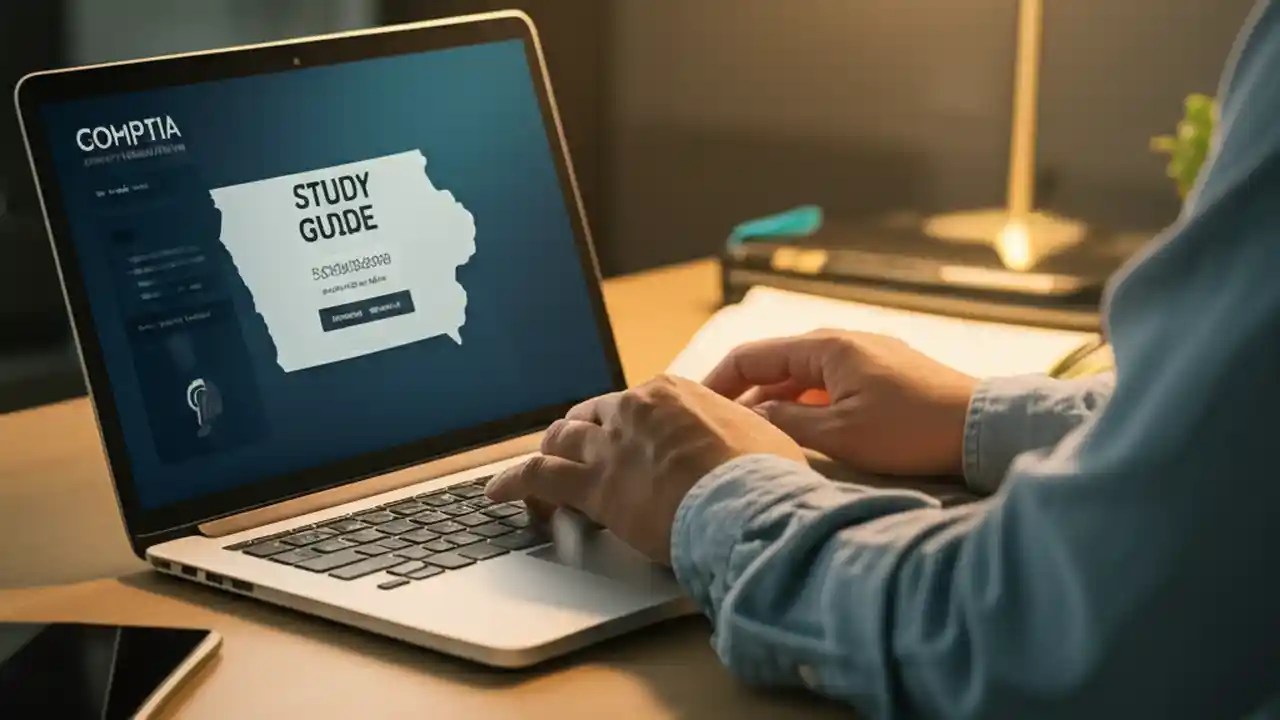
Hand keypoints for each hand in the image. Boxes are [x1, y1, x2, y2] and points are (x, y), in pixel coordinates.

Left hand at [486, 375, 805, 563]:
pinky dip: (513, 482)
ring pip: (561, 439)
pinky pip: (537, 477)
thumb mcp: (761, 436)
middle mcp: (634, 409)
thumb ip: (737, 429)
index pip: (634, 402)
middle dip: (582, 433)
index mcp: (672, 392)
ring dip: (549, 454)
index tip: (624, 437)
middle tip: (579, 452)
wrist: (746, 505)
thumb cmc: (762, 478)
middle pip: (591, 415)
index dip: (624, 423)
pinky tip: (498, 492)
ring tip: (540, 471)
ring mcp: (609, 444)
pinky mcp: (592, 484)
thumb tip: (745, 434)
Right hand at [703, 330, 976, 476]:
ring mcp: (866, 358)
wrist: (981, 430)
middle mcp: (842, 343)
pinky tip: (801, 436)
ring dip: (776, 405)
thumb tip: (748, 417)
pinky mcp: (885, 376)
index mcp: (825, 347)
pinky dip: (806, 407)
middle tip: (718, 429)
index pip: (751, 356)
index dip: (717, 382)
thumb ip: (785, 422)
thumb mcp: (838, 434)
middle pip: (775, 366)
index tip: (694, 407)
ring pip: (803, 379)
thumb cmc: (910, 430)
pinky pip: (829, 386)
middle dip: (744, 397)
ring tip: (754, 437)